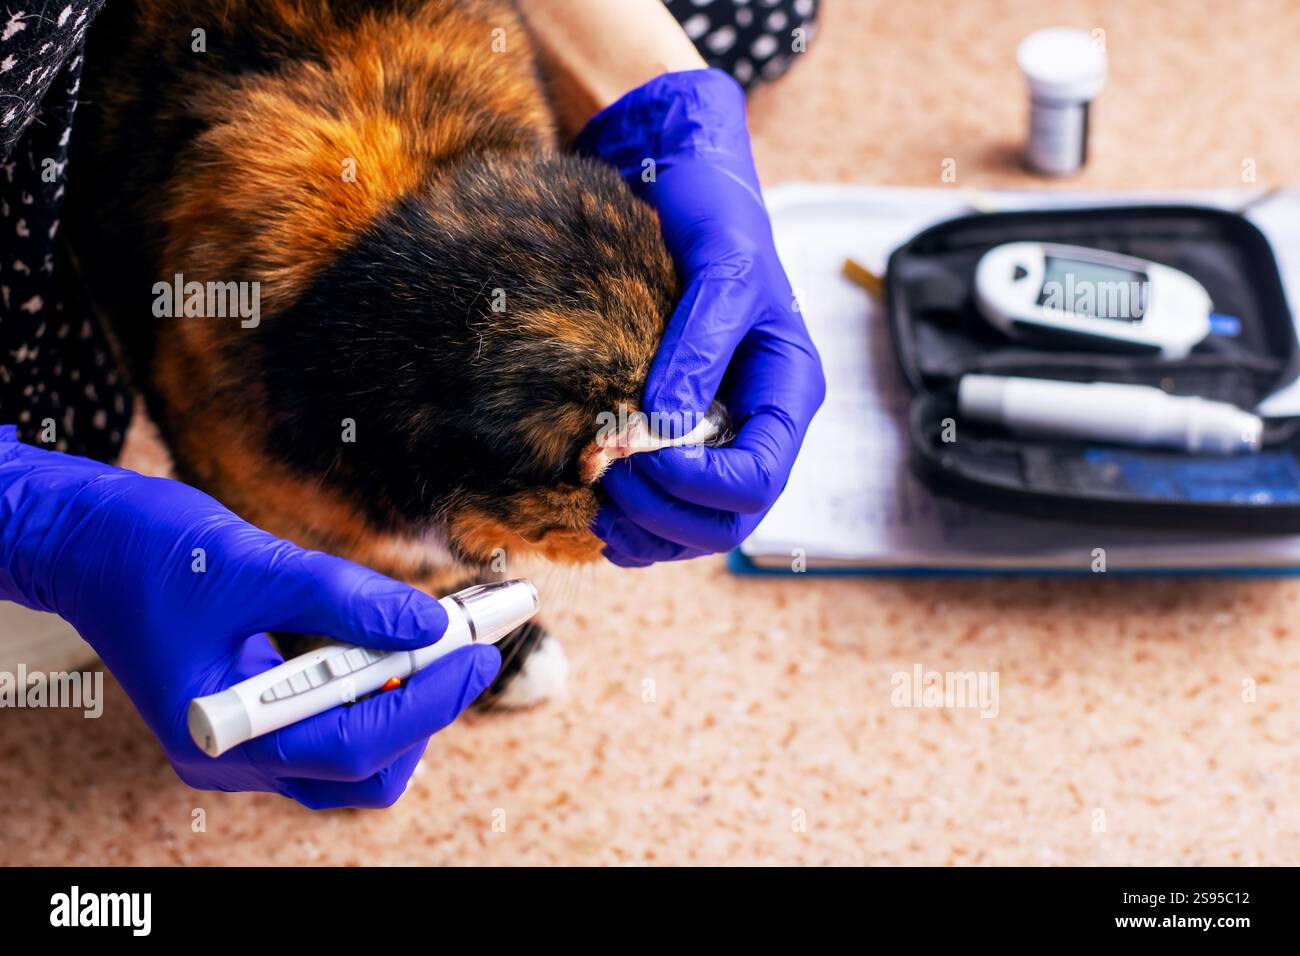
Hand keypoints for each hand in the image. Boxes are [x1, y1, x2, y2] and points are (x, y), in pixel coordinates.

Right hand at [0, 427, 498, 808]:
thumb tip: (430, 626)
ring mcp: (245, 741)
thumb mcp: (255, 567)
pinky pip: (332, 724)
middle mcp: (236, 756)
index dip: (426, 704)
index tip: (478, 657)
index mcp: (223, 734)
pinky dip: (373, 690)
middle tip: (464, 647)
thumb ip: (347, 600)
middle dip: (420, 713)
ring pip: (351, 755)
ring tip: (438, 638)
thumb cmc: (151, 553)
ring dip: (402, 702)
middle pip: (359, 771)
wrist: (88, 543)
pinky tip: (396, 642)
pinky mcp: (256, 715)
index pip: (350, 747)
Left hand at [576, 69, 824, 566]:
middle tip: (609, 478)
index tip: (640, 455)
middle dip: (667, 514)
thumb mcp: (722, 269)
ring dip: (645, 529)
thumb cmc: (718, 219)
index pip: (759, 479)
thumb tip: (664, 425)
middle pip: (728, 521)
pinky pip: (666, 509)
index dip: (699, 486)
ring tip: (596, 499)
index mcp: (787, 392)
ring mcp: (719, 437)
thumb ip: (699, 345)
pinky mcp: (680, 437)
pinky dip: (633, 522)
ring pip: (695, 527)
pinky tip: (597, 505)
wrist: (685, 189)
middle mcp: (757, 425)